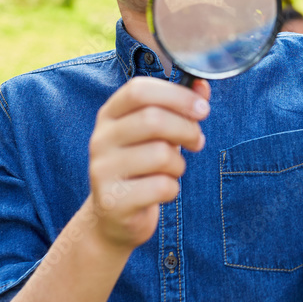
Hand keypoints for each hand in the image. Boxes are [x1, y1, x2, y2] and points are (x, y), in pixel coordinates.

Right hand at [86, 76, 209, 250]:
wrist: (114, 216)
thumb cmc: (142, 166)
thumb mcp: (157, 133)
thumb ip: (178, 106)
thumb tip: (202, 85)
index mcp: (110, 115)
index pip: (139, 90)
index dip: (176, 95)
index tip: (202, 108)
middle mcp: (100, 139)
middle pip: (153, 119)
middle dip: (187, 129)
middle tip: (197, 141)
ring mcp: (103, 170)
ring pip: (160, 154)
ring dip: (179, 163)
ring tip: (173, 170)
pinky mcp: (113, 201)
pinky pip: (161, 187)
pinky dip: (172, 189)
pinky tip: (163, 191)